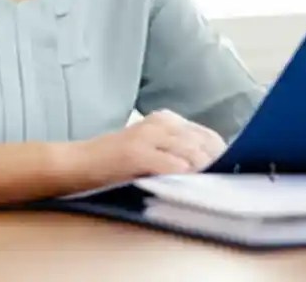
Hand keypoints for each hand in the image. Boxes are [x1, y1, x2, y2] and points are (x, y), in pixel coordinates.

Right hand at [73, 110, 224, 189]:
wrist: (76, 162)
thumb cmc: (114, 161)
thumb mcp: (150, 147)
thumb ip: (176, 151)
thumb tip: (211, 166)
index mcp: (166, 119)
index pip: (207, 135)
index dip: (220, 155)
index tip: (229, 172)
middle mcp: (160, 122)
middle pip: (204, 143)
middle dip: (217, 164)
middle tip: (224, 182)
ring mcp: (148, 136)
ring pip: (192, 152)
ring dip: (204, 171)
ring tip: (210, 186)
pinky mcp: (136, 153)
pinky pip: (171, 164)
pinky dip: (184, 175)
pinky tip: (188, 184)